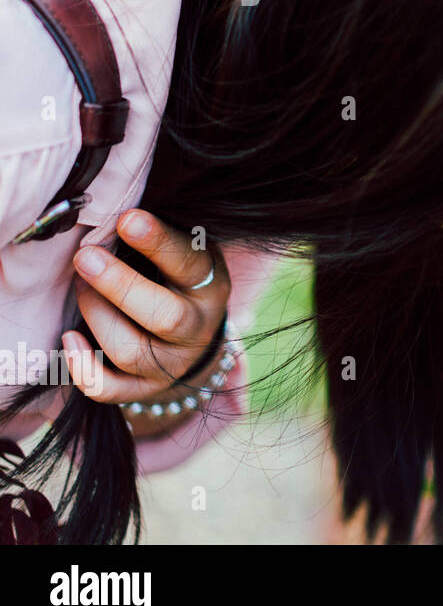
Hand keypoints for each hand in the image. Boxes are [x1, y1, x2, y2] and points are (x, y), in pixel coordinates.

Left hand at [63, 209, 231, 438]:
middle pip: (164, 316)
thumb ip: (162, 240)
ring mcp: (171, 365)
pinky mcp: (143, 389)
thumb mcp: (187, 256)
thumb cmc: (179, 283)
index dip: (159, 243)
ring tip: (79, 286)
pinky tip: (69, 339)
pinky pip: (109, 389)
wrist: (194, 341)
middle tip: (85, 256)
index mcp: (210, 288)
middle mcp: (197, 331)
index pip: (190, 265)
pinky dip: (83, 368)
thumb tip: (117, 215)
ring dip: (96, 315)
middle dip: (120, 285)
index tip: (126, 219)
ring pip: (130, 351)